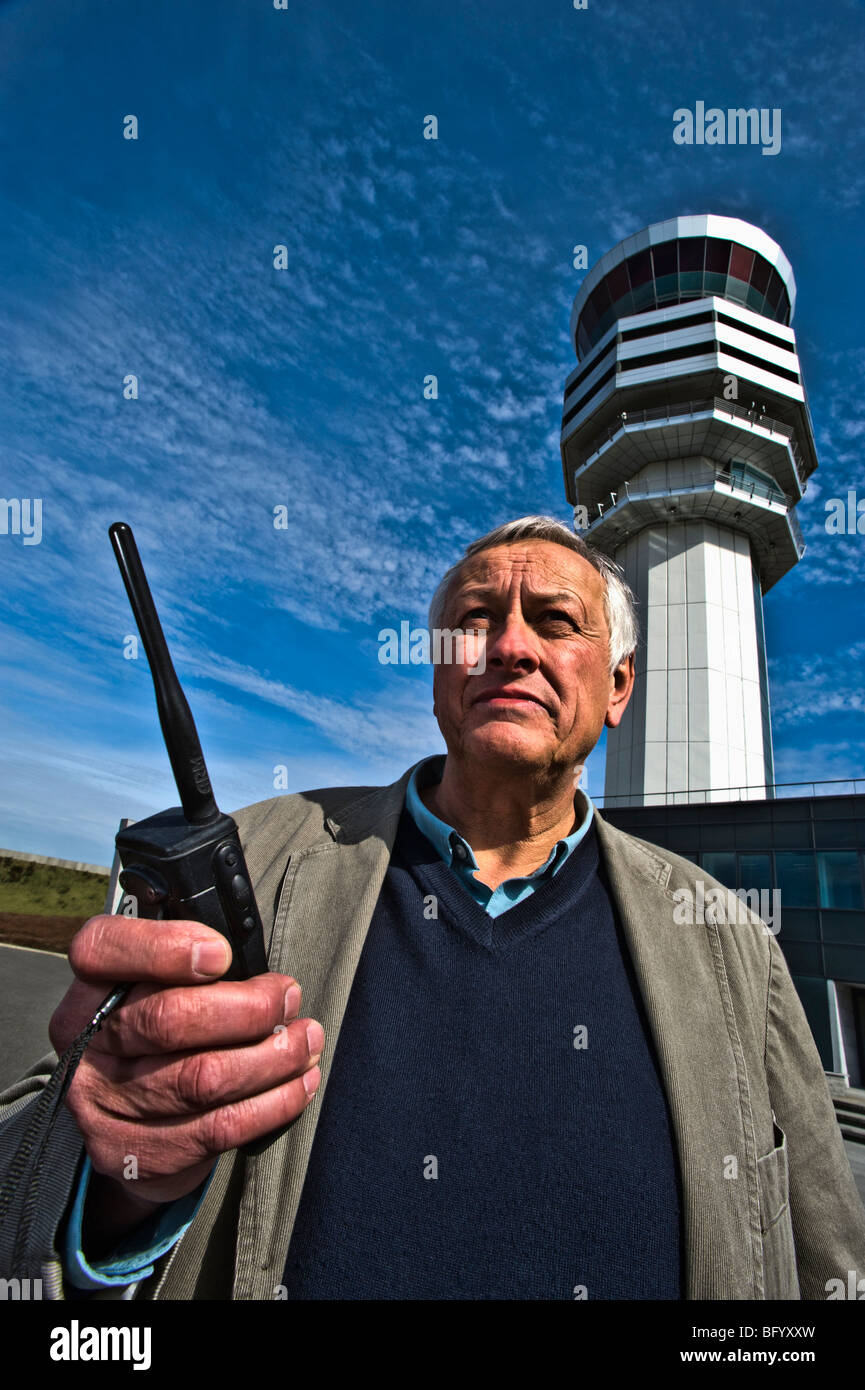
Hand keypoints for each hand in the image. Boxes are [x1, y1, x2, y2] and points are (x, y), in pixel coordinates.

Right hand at [49, 914, 322, 1219]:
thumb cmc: (164, 1037)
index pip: (102, 949)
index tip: (222, 954)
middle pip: (166, 1019)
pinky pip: (218, 1126)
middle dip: (247, 1008)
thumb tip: (252, 958)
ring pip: (203, 1078)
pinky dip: (274, 1102)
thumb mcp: (160, 990)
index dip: (163, 947)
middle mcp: (84, 1047)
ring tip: (308, 1039)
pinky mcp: (133, 1154)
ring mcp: (102, 1106)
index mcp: (89, 989)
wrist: (133, 1128)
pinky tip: (302, 1082)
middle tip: (289, 998)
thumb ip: (191, 965)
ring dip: (273, 1057)